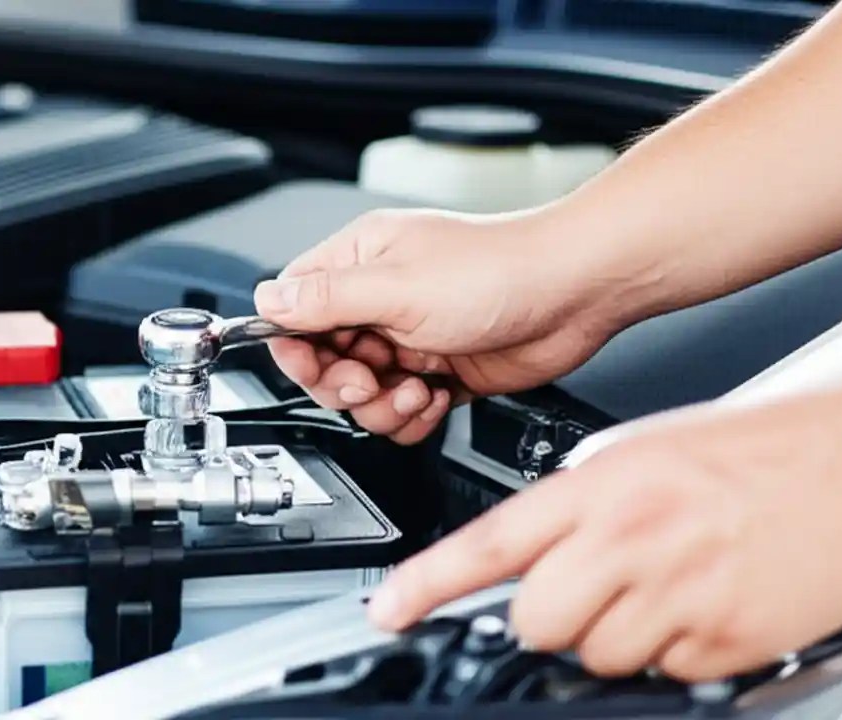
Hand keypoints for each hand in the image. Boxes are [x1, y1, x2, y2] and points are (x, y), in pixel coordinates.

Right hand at [254, 208, 623, 443]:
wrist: (575, 293)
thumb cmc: (499, 271)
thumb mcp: (395, 287)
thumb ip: (325, 300)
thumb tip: (267, 300)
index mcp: (359, 263)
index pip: (294, 310)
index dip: (295, 346)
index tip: (313, 366)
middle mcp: (379, 299)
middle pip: (323, 362)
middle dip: (342, 384)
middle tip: (371, 380)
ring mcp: (409, 338)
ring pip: (360, 395)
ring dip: (383, 405)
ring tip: (418, 390)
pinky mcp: (439, 372)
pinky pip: (400, 412)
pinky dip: (414, 417)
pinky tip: (438, 398)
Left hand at [366, 384, 841, 680]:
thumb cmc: (760, 455)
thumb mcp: (648, 453)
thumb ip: (579, 504)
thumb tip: (529, 552)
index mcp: (604, 484)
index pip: (491, 541)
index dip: (427, 582)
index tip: (389, 610)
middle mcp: (632, 539)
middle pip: (533, 620)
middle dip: (549, 615)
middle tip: (595, 583)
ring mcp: (676, 596)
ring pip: (592, 655)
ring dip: (615, 635)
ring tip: (667, 584)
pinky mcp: (721, 643)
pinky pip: (662, 673)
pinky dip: (674, 651)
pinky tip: (705, 603)